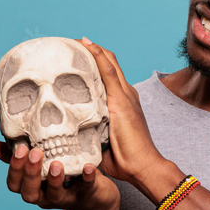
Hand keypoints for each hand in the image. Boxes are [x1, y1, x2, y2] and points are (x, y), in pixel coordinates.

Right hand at [0, 141, 119, 209]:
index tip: (20, 149)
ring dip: (54, 180)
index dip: (14, 169)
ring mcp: (66, 198)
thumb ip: (17, 157)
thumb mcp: (40, 166)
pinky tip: (88, 167)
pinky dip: (86, 178)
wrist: (97, 198)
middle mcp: (45, 197)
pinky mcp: (87, 195)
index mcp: (32, 188)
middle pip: (29, 193)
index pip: (14, 185)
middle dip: (30, 173)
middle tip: (35, 153)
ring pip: (55, 195)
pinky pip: (86, 188)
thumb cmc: (64, 177)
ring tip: (57, 164)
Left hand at [79, 38, 167, 187]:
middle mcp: (126, 94)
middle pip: (109, 63)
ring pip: (108, 62)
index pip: (108, 74)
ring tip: (71, 42)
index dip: (94, 61)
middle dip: (89, 51)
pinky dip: (97, 54)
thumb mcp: (101, 141)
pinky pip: (109, 70)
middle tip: (67, 46)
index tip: (74, 56)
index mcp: (122, 103)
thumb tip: (66, 135)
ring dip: (91, 48)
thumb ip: (88, 132)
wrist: (143, 167)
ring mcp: (126, 95)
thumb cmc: (124, 160)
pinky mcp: (122, 99)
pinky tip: (84, 44)